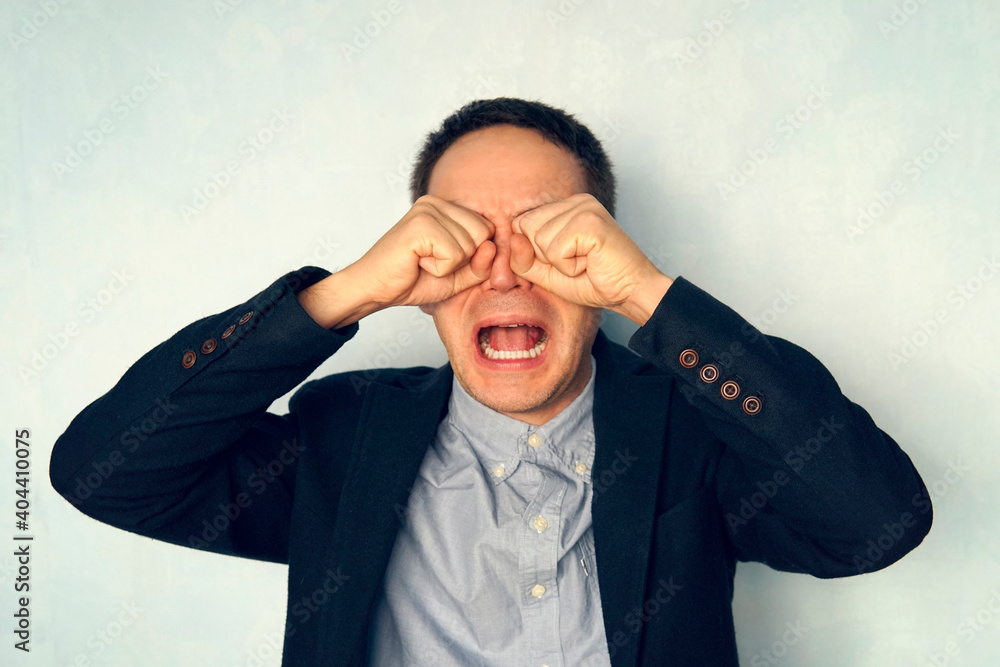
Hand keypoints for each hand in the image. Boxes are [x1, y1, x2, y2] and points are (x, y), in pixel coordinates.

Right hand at [347, 195, 497, 306]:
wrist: (375, 289)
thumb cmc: (413, 281)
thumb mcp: (459, 276)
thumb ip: (482, 263)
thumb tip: (492, 245)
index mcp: (446, 208)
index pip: (487, 229)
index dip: (473, 256)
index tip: (442, 261)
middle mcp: (436, 202)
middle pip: (483, 234)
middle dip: (463, 260)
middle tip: (432, 262)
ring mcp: (427, 210)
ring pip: (470, 246)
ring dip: (449, 267)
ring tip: (423, 262)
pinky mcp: (421, 225)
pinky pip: (455, 254)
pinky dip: (440, 270)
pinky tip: (418, 263)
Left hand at [510, 193, 672, 324]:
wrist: (632, 292)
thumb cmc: (594, 282)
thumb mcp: (549, 274)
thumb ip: (524, 260)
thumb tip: (514, 238)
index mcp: (565, 206)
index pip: (522, 223)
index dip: (534, 252)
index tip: (566, 261)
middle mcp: (575, 200)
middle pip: (526, 228)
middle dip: (545, 256)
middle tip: (577, 262)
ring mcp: (584, 208)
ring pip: (539, 240)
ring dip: (559, 263)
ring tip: (585, 262)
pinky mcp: (589, 222)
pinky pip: (555, 250)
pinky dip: (569, 267)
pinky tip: (590, 263)